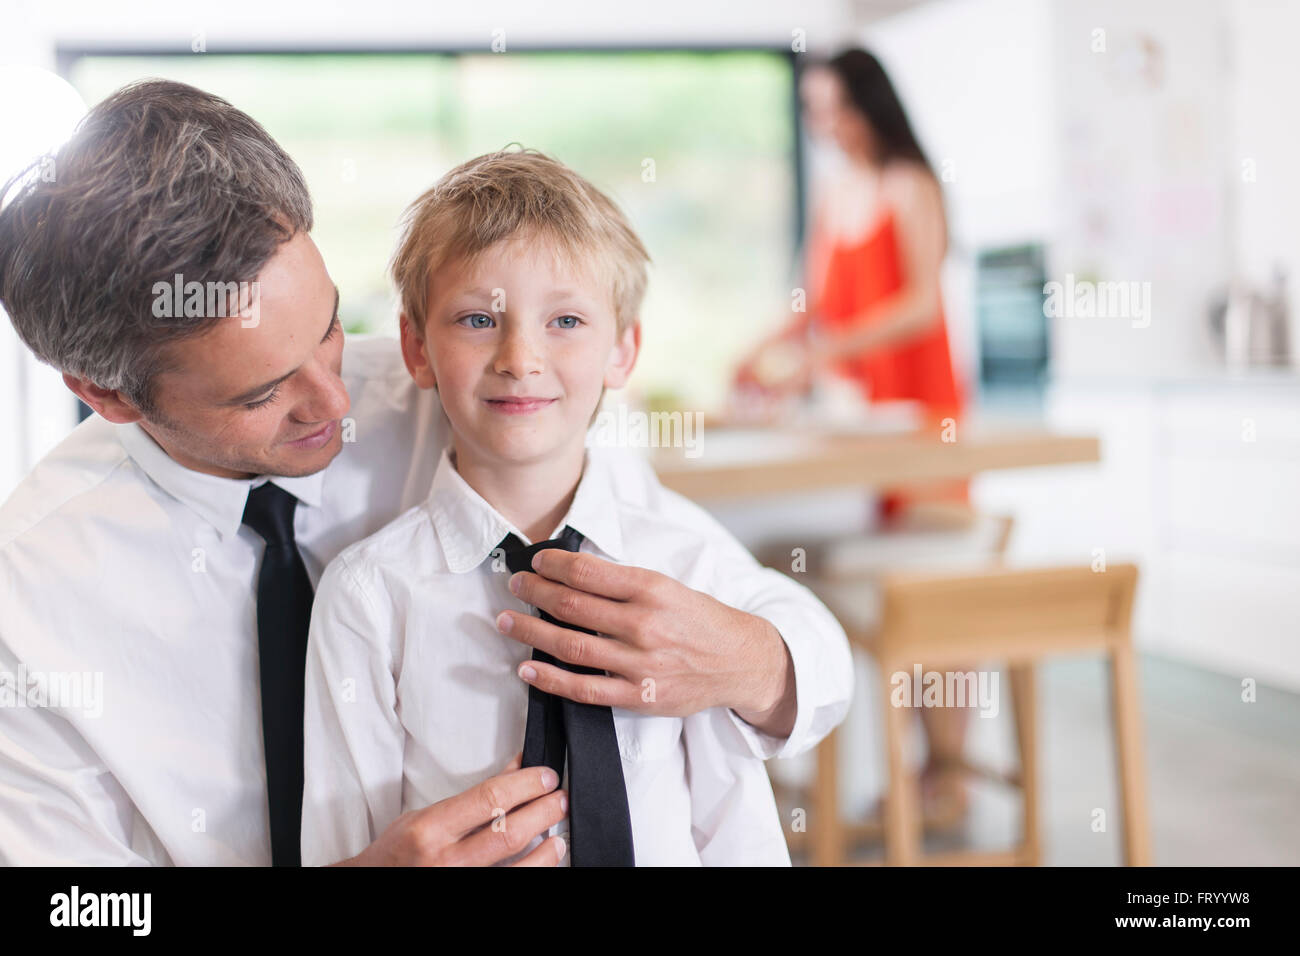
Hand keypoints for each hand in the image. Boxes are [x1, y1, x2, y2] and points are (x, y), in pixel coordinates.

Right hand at [335, 754, 567, 865]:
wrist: (374, 884)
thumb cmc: (398, 853)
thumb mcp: (426, 815)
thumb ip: (472, 797)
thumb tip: (515, 770)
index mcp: (430, 829)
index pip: (489, 798)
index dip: (526, 784)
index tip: (545, 776)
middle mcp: (445, 860)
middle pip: (509, 831)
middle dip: (543, 810)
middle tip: (559, 799)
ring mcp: (460, 883)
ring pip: (518, 868)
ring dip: (546, 849)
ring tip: (558, 834)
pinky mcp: (471, 899)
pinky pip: (511, 883)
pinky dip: (532, 870)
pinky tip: (544, 861)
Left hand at [496, 551, 796, 736]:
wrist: (740, 661)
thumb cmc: (700, 620)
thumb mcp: (669, 586)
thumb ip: (625, 583)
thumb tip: (573, 572)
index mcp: (652, 589)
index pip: (588, 571)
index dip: (554, 565)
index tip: (536, 562)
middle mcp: (644, 624)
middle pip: (572, 605)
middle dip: (535, 593)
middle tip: (515, 586)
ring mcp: (640, 663)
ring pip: (570, 646)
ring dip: (531, 633)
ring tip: (507, 622)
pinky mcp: (638, 695)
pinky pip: (584, 689)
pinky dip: (551, 680)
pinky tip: (528, 670)